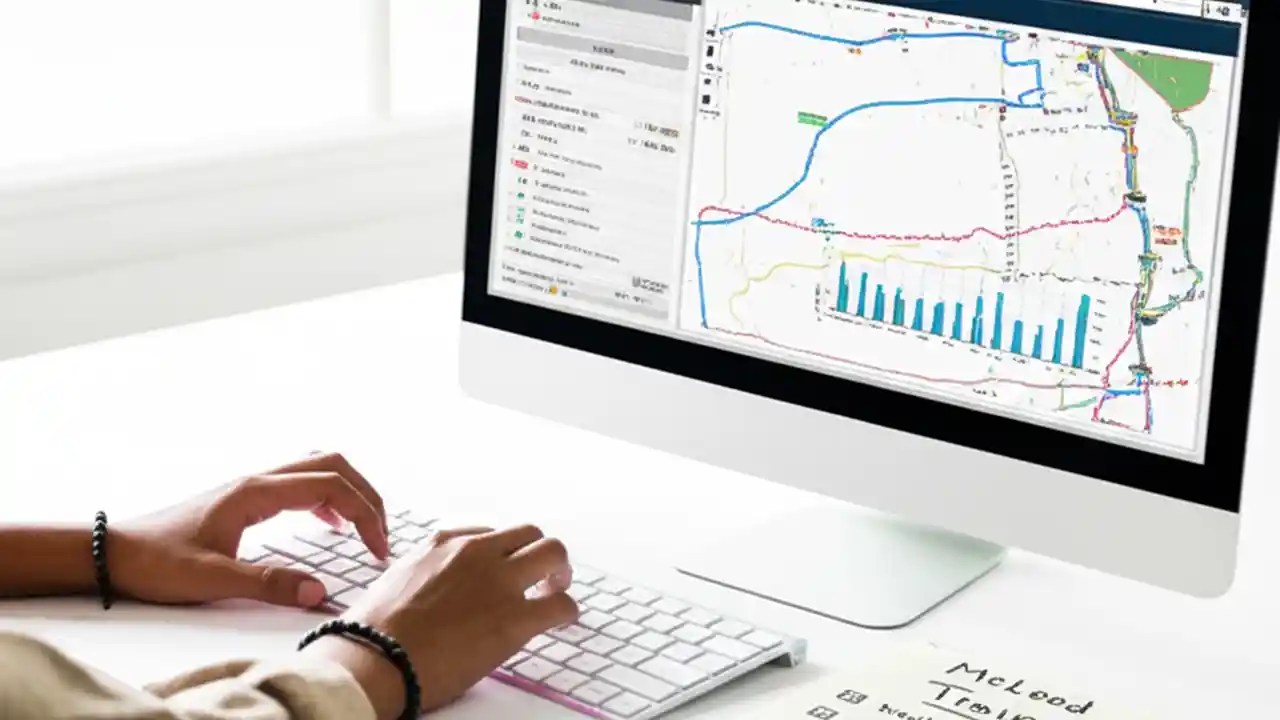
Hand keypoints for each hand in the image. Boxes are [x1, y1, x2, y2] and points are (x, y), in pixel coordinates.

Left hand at [109, 452, 388, 607]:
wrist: (116, 552)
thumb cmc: (157, 562)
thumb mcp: (213, 580)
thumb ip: (268, 584)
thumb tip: (319, 592)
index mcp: (257, 492)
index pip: (332, 486)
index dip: (366, 514)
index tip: (377, 551)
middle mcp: (259, 479)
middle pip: (333, 464)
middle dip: (367, 496)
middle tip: (380, 537)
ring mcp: (253, 485)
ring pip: (318, 467)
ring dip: (349, 491)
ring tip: (363, 530)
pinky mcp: (247, 497)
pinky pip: (300, 481)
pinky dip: (327, 496)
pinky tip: (329, 524)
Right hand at [303, 525, 577, 718]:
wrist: (376, 658)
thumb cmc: (374, 630)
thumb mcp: (395, 579)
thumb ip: (423, 572)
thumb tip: (430, 586)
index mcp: (444, 543)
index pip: (489, 533)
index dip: (504, 552)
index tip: (505, 567)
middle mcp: (476, 553)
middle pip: (530, 533)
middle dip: (540, 553)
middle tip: (543, 576)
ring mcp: (498, 582)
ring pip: (553, 554)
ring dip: (560, 572)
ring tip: (556, 592)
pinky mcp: (515, 618)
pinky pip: (561, 605)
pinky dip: (567, 611)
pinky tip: (561, 621)